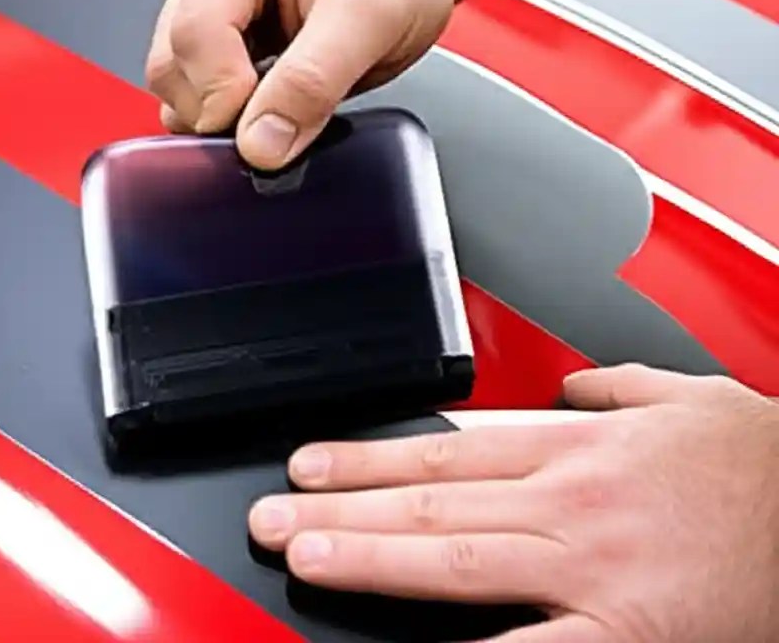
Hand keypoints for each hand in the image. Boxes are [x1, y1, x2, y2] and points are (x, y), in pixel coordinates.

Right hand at [145, 0, 524, 169]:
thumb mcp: (372, 14)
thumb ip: (314, 79)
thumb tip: (261, 144)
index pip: (194, 36)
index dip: (222, 95)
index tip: (264, 131)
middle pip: (173, 66)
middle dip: (219, 111)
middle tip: (282, 121)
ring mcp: (210, 13)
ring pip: (178, 88)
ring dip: (224, 118)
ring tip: (287, 105)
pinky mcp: (222, 47)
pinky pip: (200, 98)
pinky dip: (233, 120)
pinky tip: (277, 106)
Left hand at [247, 364, 778, 641]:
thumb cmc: (765, 466)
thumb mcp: (687, 397)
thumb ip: (616, 387)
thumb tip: (572, 384)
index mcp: (579, 446)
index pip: (445, 448)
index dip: (367, 456)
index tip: (311, 463)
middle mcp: (570, 500)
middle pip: (429, 499)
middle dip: (339, 507)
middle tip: (273, 516)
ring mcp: (589, 565)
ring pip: (453, 555)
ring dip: (367, 556)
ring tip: (303, 555)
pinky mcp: (622, 629)